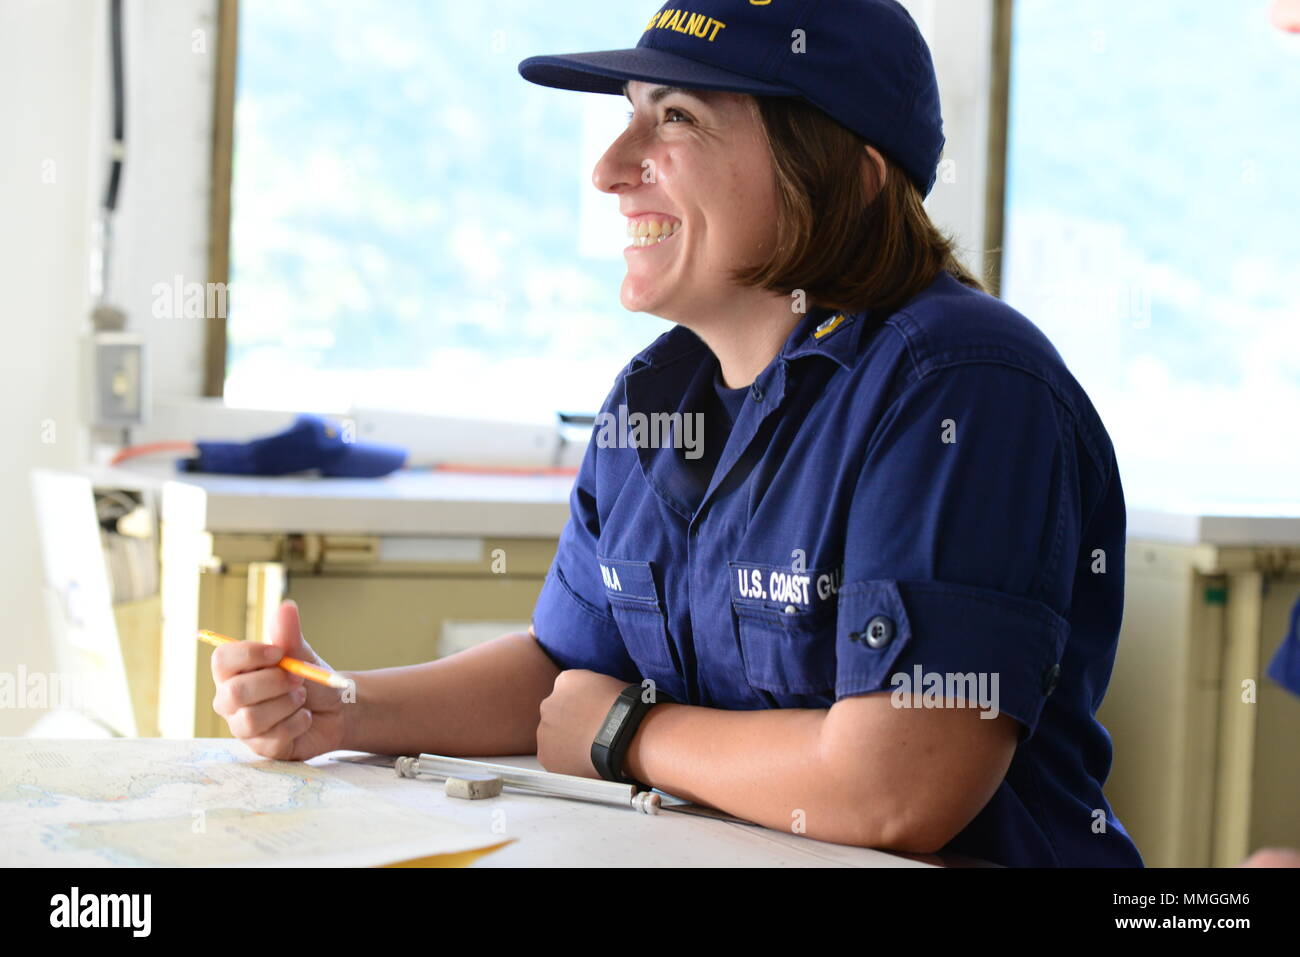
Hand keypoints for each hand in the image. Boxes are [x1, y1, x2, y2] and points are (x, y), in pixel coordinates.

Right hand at [211, 599, 349, 760]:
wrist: (338, 708)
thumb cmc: (310, 678)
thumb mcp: (301, 654)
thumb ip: (289, 633)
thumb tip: (286, 606)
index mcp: (234, 672)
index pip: (222, 660)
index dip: (250, 655)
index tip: (279, 652)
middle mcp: (230, 700)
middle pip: (236, 692)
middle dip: (275, 683)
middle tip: (298, 679)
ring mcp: (243, 726)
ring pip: (253, 718)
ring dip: (287, 704)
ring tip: (301, 698)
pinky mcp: (261, 748)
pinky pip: (274, 738)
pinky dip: (299, 722)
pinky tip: (304, 718)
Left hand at [536, 669, 627, 777]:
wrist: (622, 734)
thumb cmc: (625, 709)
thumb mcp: (610, 683)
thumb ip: (594, 689)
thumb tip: (599, 699)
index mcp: (566, 681)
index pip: (568, 690)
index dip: (582, 704)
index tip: (592, 713)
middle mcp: (549, 704)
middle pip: (557, 714)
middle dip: (571, 723)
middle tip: (592, 733)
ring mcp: (545, 731)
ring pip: (553, 738)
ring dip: (567, 743)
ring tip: (592, 749)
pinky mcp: (547, 756)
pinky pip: (555, 760)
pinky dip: (567, 763)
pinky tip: (586, 762)